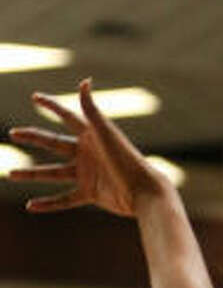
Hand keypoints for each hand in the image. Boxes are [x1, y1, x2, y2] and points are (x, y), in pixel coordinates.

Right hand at [9, 81, 167, 217]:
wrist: (144, 191)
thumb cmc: (127, 160)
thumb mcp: (106, 133)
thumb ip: (92, 109)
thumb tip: (84, 81)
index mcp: (91, 135)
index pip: (66, 116)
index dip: (51, 106)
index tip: (35, 97)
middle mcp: (87, 153)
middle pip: (53, 143)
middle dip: (33, 137)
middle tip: (13, 132)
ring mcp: (88, 174)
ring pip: (53, 173)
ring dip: (31, 174)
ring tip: (10, 174)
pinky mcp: (91, 193)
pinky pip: (65, 199)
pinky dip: (48, 204)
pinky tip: (30, 206)